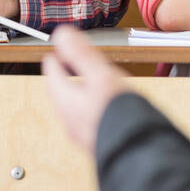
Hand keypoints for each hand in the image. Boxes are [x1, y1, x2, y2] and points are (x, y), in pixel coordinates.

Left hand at [43, 26, 132, 154]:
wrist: (138, 156)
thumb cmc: (119, 117)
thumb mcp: (101, 76)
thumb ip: (81, 54)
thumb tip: (61, 34)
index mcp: (64, 100)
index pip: (51, 68)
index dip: (61, 52)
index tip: (71, 44)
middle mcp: (68, 119)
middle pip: (61, 87)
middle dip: (72, 70)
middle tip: (83, 58)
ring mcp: (81, 133)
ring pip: (75, 104)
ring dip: (84, 88)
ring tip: (99, 78)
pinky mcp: (95, 141)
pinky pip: (88, 117)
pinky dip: (95, 105)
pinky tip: (111, 105)